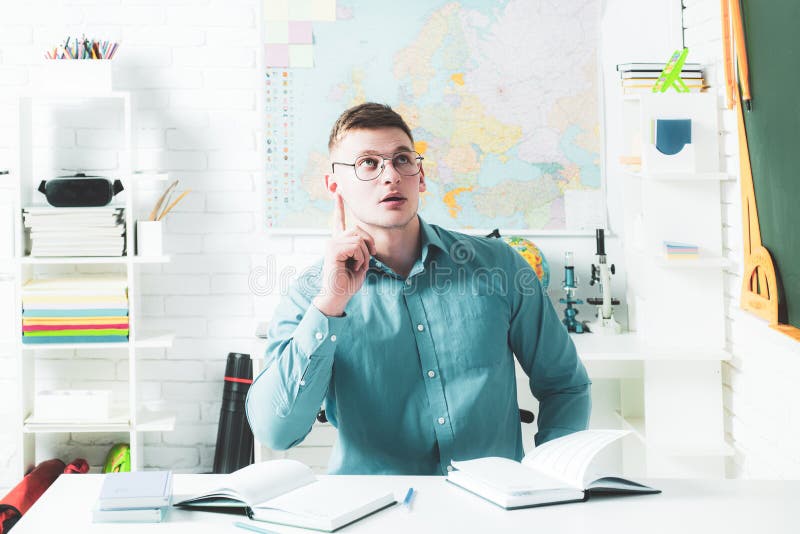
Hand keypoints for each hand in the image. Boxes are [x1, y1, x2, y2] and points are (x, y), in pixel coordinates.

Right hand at [313, 194, 376, 316]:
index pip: (339, 221)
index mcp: (338, 242)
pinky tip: (354, 268)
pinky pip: (356, 246)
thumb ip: (361, 247)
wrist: (337, 296)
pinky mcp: (333, 249)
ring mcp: (331, 244)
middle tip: (367, 260)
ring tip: (357, 267)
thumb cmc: (348, 282)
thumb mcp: (360, 261)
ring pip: (359, 238)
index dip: (339, 206)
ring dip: (365, 255)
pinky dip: (361, 259)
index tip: (338, 192)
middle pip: (358, 229)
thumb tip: (364, 241)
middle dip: (369, 244)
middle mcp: (333, 240)